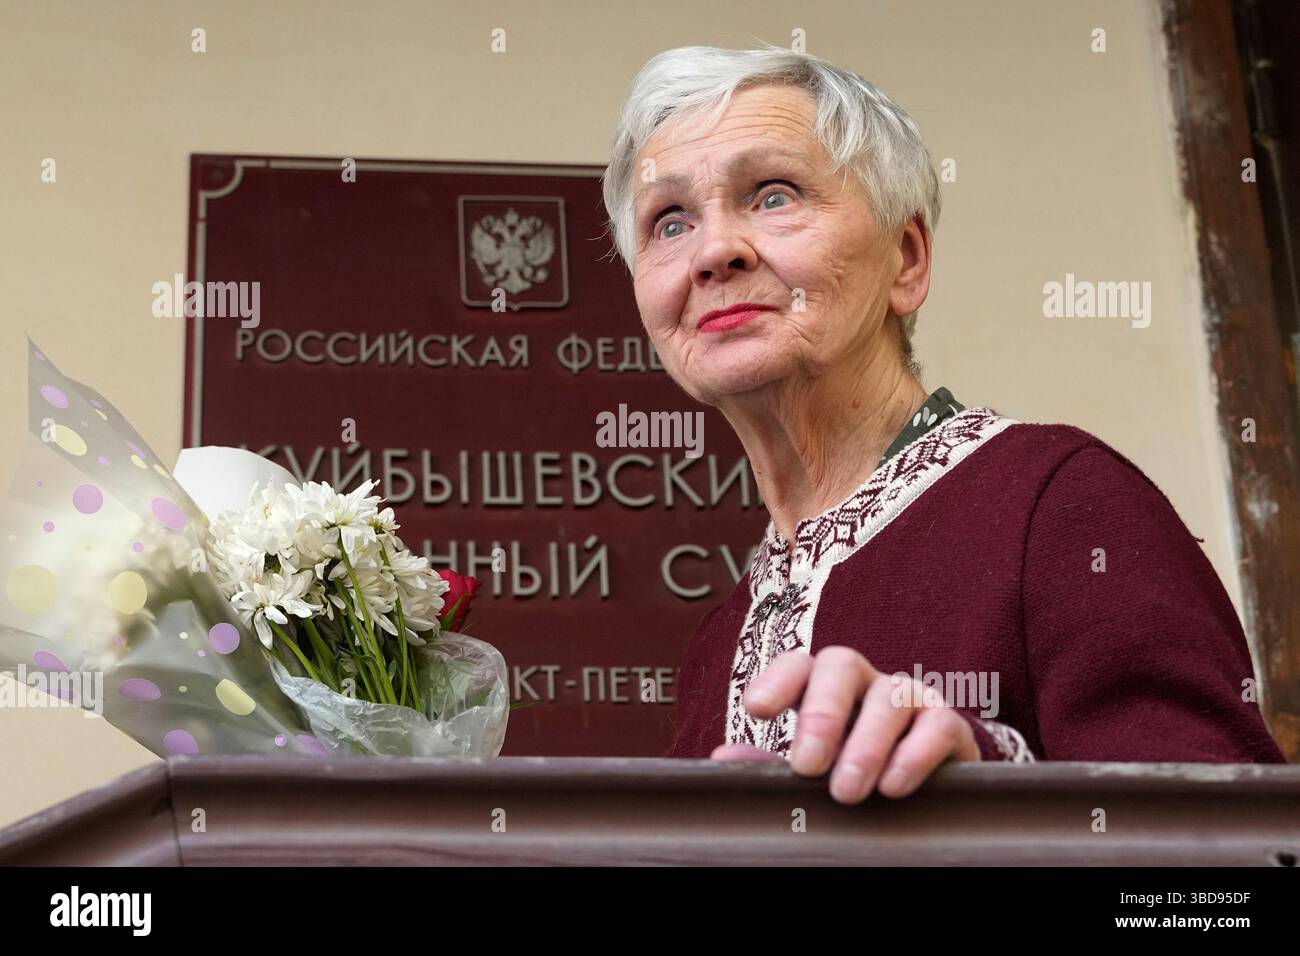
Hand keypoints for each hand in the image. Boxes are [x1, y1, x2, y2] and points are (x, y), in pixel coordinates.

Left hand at [711, 647, 979, 803]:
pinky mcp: (947, 724)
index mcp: (821, 687)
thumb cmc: (853, 772)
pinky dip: (915, 754)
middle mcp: (864, 682)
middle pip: (841, 666)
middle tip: (807, 765)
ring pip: (889, 697)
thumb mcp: (812, 771)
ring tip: (847, 791)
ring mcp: (907, 697)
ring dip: (867, 745)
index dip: (776, 681)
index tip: (756, 711)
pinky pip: (936, 724)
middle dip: (822, 713)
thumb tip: (722, 759)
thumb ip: (770, 766)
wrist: (926, 789)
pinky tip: (894, 786)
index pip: (797, 666)